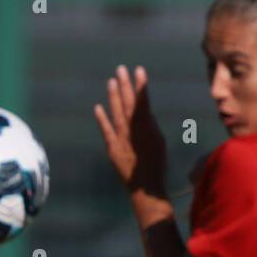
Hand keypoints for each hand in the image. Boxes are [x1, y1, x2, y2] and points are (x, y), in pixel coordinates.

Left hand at [93, 64, 166, 196]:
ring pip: (117, 113)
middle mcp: (133, 131)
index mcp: (147, 129)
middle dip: (125, 85)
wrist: (146, 188)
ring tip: (111, 81)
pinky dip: (102, 119)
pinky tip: (98, 107)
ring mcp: (121, 139)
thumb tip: (143, 112)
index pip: (143, 102)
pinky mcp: (112, 148)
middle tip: (121, 69)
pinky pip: (106, 130)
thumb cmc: (156, 165)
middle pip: (128, 104)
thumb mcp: (159, 142)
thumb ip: (150, 125)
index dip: (141, 86)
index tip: (139, 70)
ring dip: (114, 96)